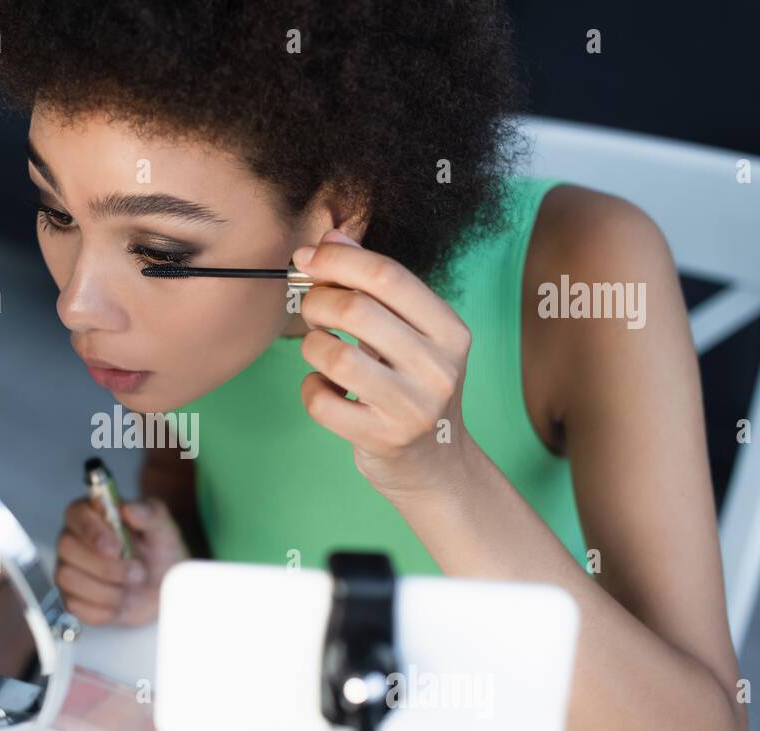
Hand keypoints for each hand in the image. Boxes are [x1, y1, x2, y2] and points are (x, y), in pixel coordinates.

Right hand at [54, 495, 189, 626]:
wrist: (164, 590)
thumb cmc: (160, 553)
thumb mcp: (164, 530)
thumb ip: (150, 514)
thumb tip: (128, 508)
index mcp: (93, 515)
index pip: (76, 513)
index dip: (91, 530)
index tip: (116, 547)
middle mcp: (74, 540)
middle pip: (67, 547)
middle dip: (105, 566)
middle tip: (138, 572)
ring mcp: (68, 569)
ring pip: (68, 578)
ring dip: (107, 589)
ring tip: (132, 588)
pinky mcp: (71, 598)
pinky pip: (75, 605)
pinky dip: (103, 609)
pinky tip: (121, 603)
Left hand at [292, 228, 477, 501]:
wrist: (434, 463)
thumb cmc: (411, 385)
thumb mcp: (409, 332)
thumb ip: (374, 284)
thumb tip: (330, 239)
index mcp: (450, 331)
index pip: (388, 276)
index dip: (339, 260)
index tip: (309, 258)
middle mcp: (439, 368)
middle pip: (357, 311)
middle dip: (317, 302)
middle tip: (311, 310)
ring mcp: (412, 407)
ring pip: (335, 356)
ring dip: (312, 346)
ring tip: (320, 351)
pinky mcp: (382, 439)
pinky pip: (321, 402)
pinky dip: (311, 388)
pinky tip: (325, 389)